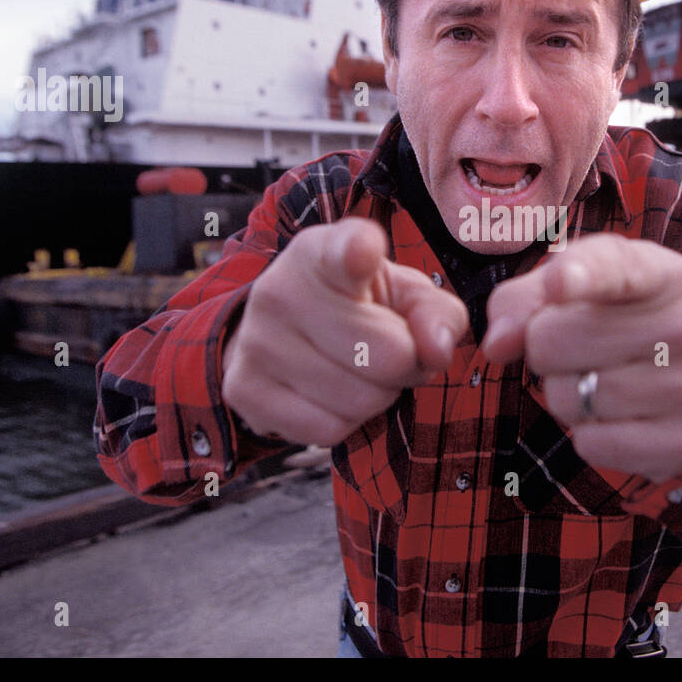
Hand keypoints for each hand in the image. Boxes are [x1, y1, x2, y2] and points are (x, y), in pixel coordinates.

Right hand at [222, 217, 468, 446]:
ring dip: (378, 397)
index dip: (359, 252)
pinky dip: (346, 423)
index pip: (345, 251)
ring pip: (360, 401)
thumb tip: (437, 350)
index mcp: (323, 252)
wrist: (285, 331)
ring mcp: (256, 341)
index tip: (363, 252)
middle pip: (388, 355)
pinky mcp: (244, 389)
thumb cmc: (359, 307)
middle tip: (391, 351)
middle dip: (406, 365)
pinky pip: (327, 430)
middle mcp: (280, 289)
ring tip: (359, 370)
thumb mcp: (405, 295)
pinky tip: (331, 394)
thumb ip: (437, 313)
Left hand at [482, 233, 681, 481]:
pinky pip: (597, 445)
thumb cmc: (606, 318)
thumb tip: (498, 344)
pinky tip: (615, 417)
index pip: (616, 268)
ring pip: (574, 399)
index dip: (580, 275)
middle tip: (575, 351)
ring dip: (565, 396)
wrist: (674, 371)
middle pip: (557, 342)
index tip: (556, 284)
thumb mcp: (565, 291)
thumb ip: (520, 303)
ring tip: (597, 381)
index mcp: (662, 273)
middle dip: (543, 351)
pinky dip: (588, 437)